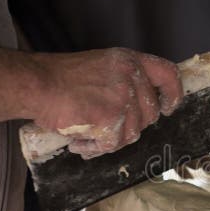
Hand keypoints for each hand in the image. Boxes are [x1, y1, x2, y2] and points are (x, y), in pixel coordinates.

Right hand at [30, 48, 182, 158]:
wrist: (36, 84)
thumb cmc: (62, 79)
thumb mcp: (103, 67)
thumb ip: (126, 81)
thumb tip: (146, 108)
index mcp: (130, 61)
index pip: (168, 75)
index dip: (173, 94)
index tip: (168, 107)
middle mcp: (131, 77)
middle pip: (150, 114)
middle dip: (131, 126)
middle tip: (106, 126)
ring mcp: (122, 98)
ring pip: (132, 133)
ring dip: (110, 139)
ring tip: (86, 133)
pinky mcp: (111, 119)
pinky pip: (112, 144)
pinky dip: (94, 148)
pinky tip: (78, 142)